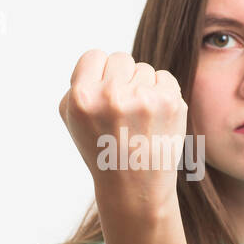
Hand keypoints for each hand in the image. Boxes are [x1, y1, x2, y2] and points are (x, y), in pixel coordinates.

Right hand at [58, 50, 187, 215]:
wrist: (134, 187)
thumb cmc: (101, 149)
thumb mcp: (72, 121)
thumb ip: (78, 85)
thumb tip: (98, 62)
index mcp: (82, 98)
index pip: (94, 56)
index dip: (99, 73)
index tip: (103, 94)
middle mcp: (111, 95)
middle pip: (121, 58)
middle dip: (122, 79)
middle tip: (122, 110)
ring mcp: (143, 98)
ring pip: (144, 69)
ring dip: (142, 88)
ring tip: (138, 119)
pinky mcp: (170, 102)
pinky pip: (164, 78)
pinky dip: (161, 94)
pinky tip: (154, 118)